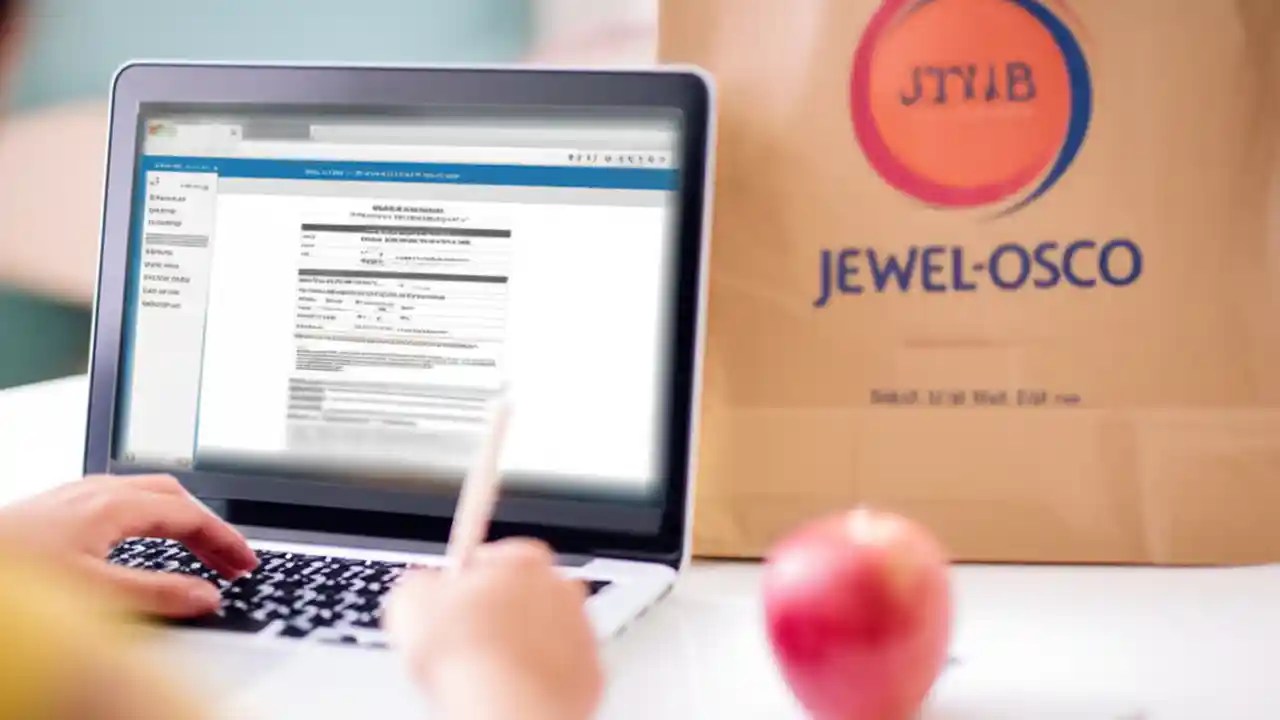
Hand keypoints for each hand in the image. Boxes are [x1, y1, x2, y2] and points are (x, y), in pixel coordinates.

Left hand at [0, 474, 257, 616]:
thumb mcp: (93, 593)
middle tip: (230, 560)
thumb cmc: (13, 578)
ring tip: (198, 552)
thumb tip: (206, 596)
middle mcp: (95, 492)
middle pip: (173, 496)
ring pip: (146, 496)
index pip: (189, 515)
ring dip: (180, 522)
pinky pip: (121, 502)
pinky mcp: (56, 510)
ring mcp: (74, 497)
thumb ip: (156, 594)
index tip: (245, 563)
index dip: (224, 540)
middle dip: (208, 527)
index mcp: (112, 504)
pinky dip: (150, 521)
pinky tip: (143, 543)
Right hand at [386, 539, 602, 719]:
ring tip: (486, 672)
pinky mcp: (588, 672)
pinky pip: (557, 668)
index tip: (452, 600)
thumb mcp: (411, 603)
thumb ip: (419, 584)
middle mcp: (561, 589)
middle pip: (523, 593)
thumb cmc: (472, 659)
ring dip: (518, 645)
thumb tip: (420, 587)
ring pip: (543, 631)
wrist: (510, 710)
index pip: (493, 557)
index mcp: (523, 561)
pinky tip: (509, 689)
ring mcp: (580, 631)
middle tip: (466, 640)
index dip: (466, 581)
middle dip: (496, 612)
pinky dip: (536, 677)